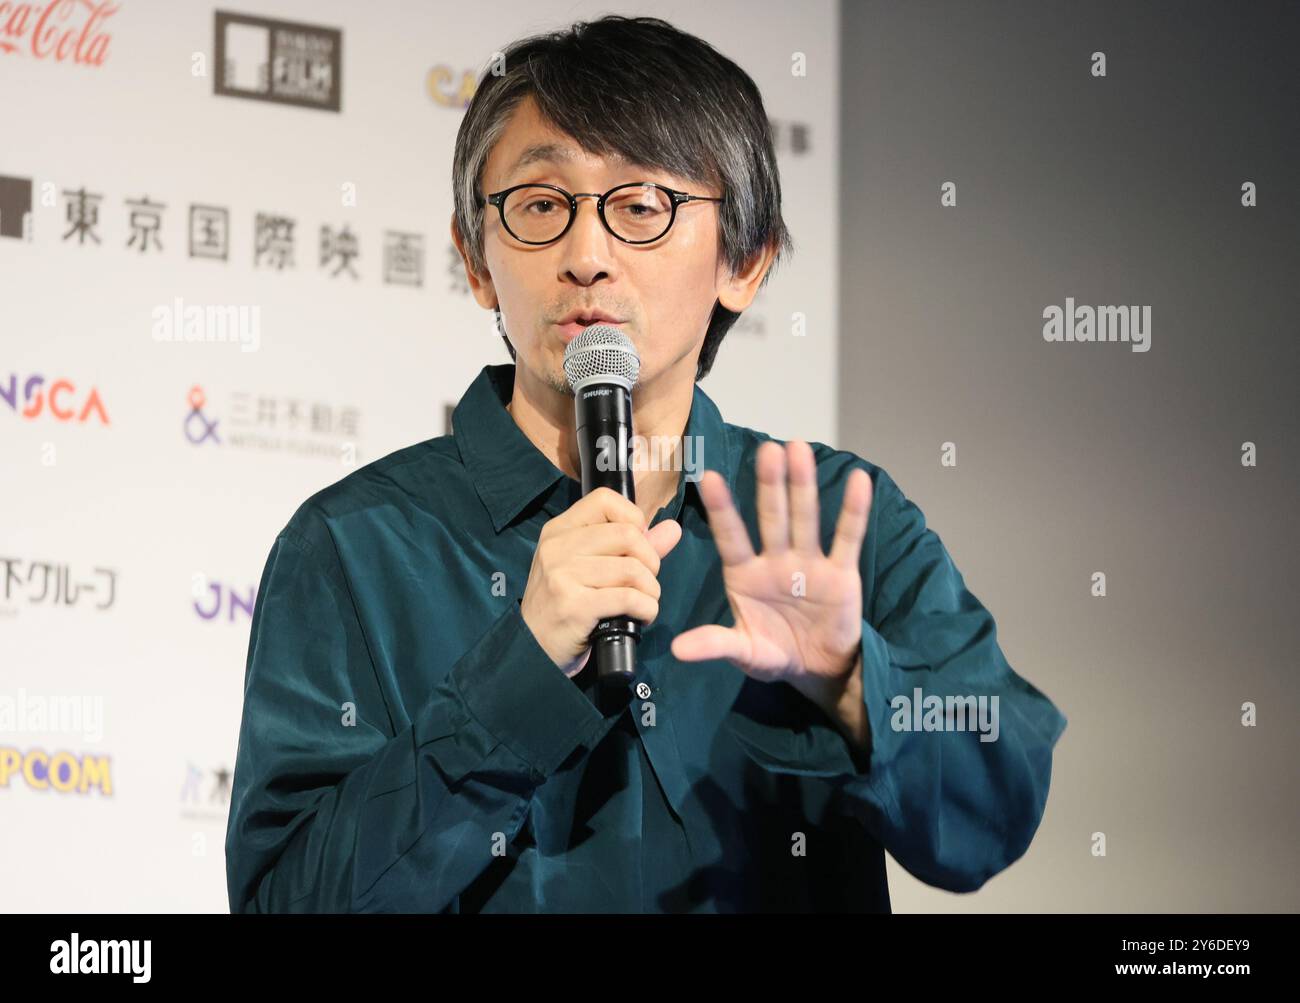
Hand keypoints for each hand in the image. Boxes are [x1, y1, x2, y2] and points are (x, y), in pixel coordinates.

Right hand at [521, 486, 681, 676]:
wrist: (533, 650)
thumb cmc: (566, 606)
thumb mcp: (590, 568)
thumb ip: (633, 547)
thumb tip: (673, 529)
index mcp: (559, 530)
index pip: (605, 500)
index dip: (633, 519)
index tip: (637, 547)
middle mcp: (557, 547)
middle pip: (627, 534)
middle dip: (651, 561)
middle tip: (646, 582)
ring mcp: (562, 576)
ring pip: (632, 569)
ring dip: (651, 591)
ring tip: (644, 603)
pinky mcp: (573, 606)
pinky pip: (628, 598)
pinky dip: (647, 609)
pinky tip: (641, 617)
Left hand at [671, 440, 872, 710]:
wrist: (818, 669)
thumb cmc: (775, 654)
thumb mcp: (745, 652)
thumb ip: (716, 644)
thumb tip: (678, 650)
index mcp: (745, 575)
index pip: (731, 537)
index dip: (723, 510)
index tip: (711, 478)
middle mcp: (776, 560)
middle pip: (771, 517)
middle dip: (769, 485)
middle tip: (767, 449)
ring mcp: (809, 563)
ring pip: (805, 518)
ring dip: (803, 486)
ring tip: (799, 449)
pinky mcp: (841, 573)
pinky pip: (848, 538)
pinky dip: (854, 511)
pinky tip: (860, 481)